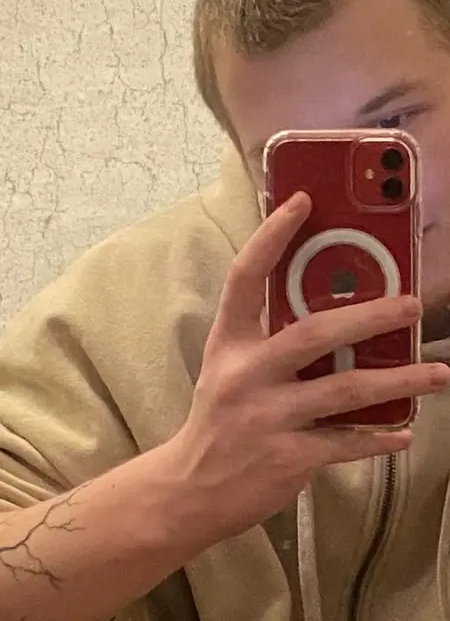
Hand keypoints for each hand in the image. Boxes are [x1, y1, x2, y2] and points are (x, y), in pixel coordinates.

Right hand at [175, 192, 449, 540]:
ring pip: (346, 389)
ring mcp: (269, 417)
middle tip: (410, 305)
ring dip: (399, 380)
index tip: (303, 201)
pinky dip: (380, 437)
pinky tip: (403, 431)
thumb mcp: (226, 369)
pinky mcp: (290, 457)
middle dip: (371, 316)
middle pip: (316, 332)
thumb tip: (327, 315)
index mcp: (230, 344)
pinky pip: (347, 442)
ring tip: (437, 373)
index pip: (246, 277)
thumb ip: (266, 340)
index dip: (272, 235)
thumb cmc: (216, 419)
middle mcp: (248, 374)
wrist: (190, 486)